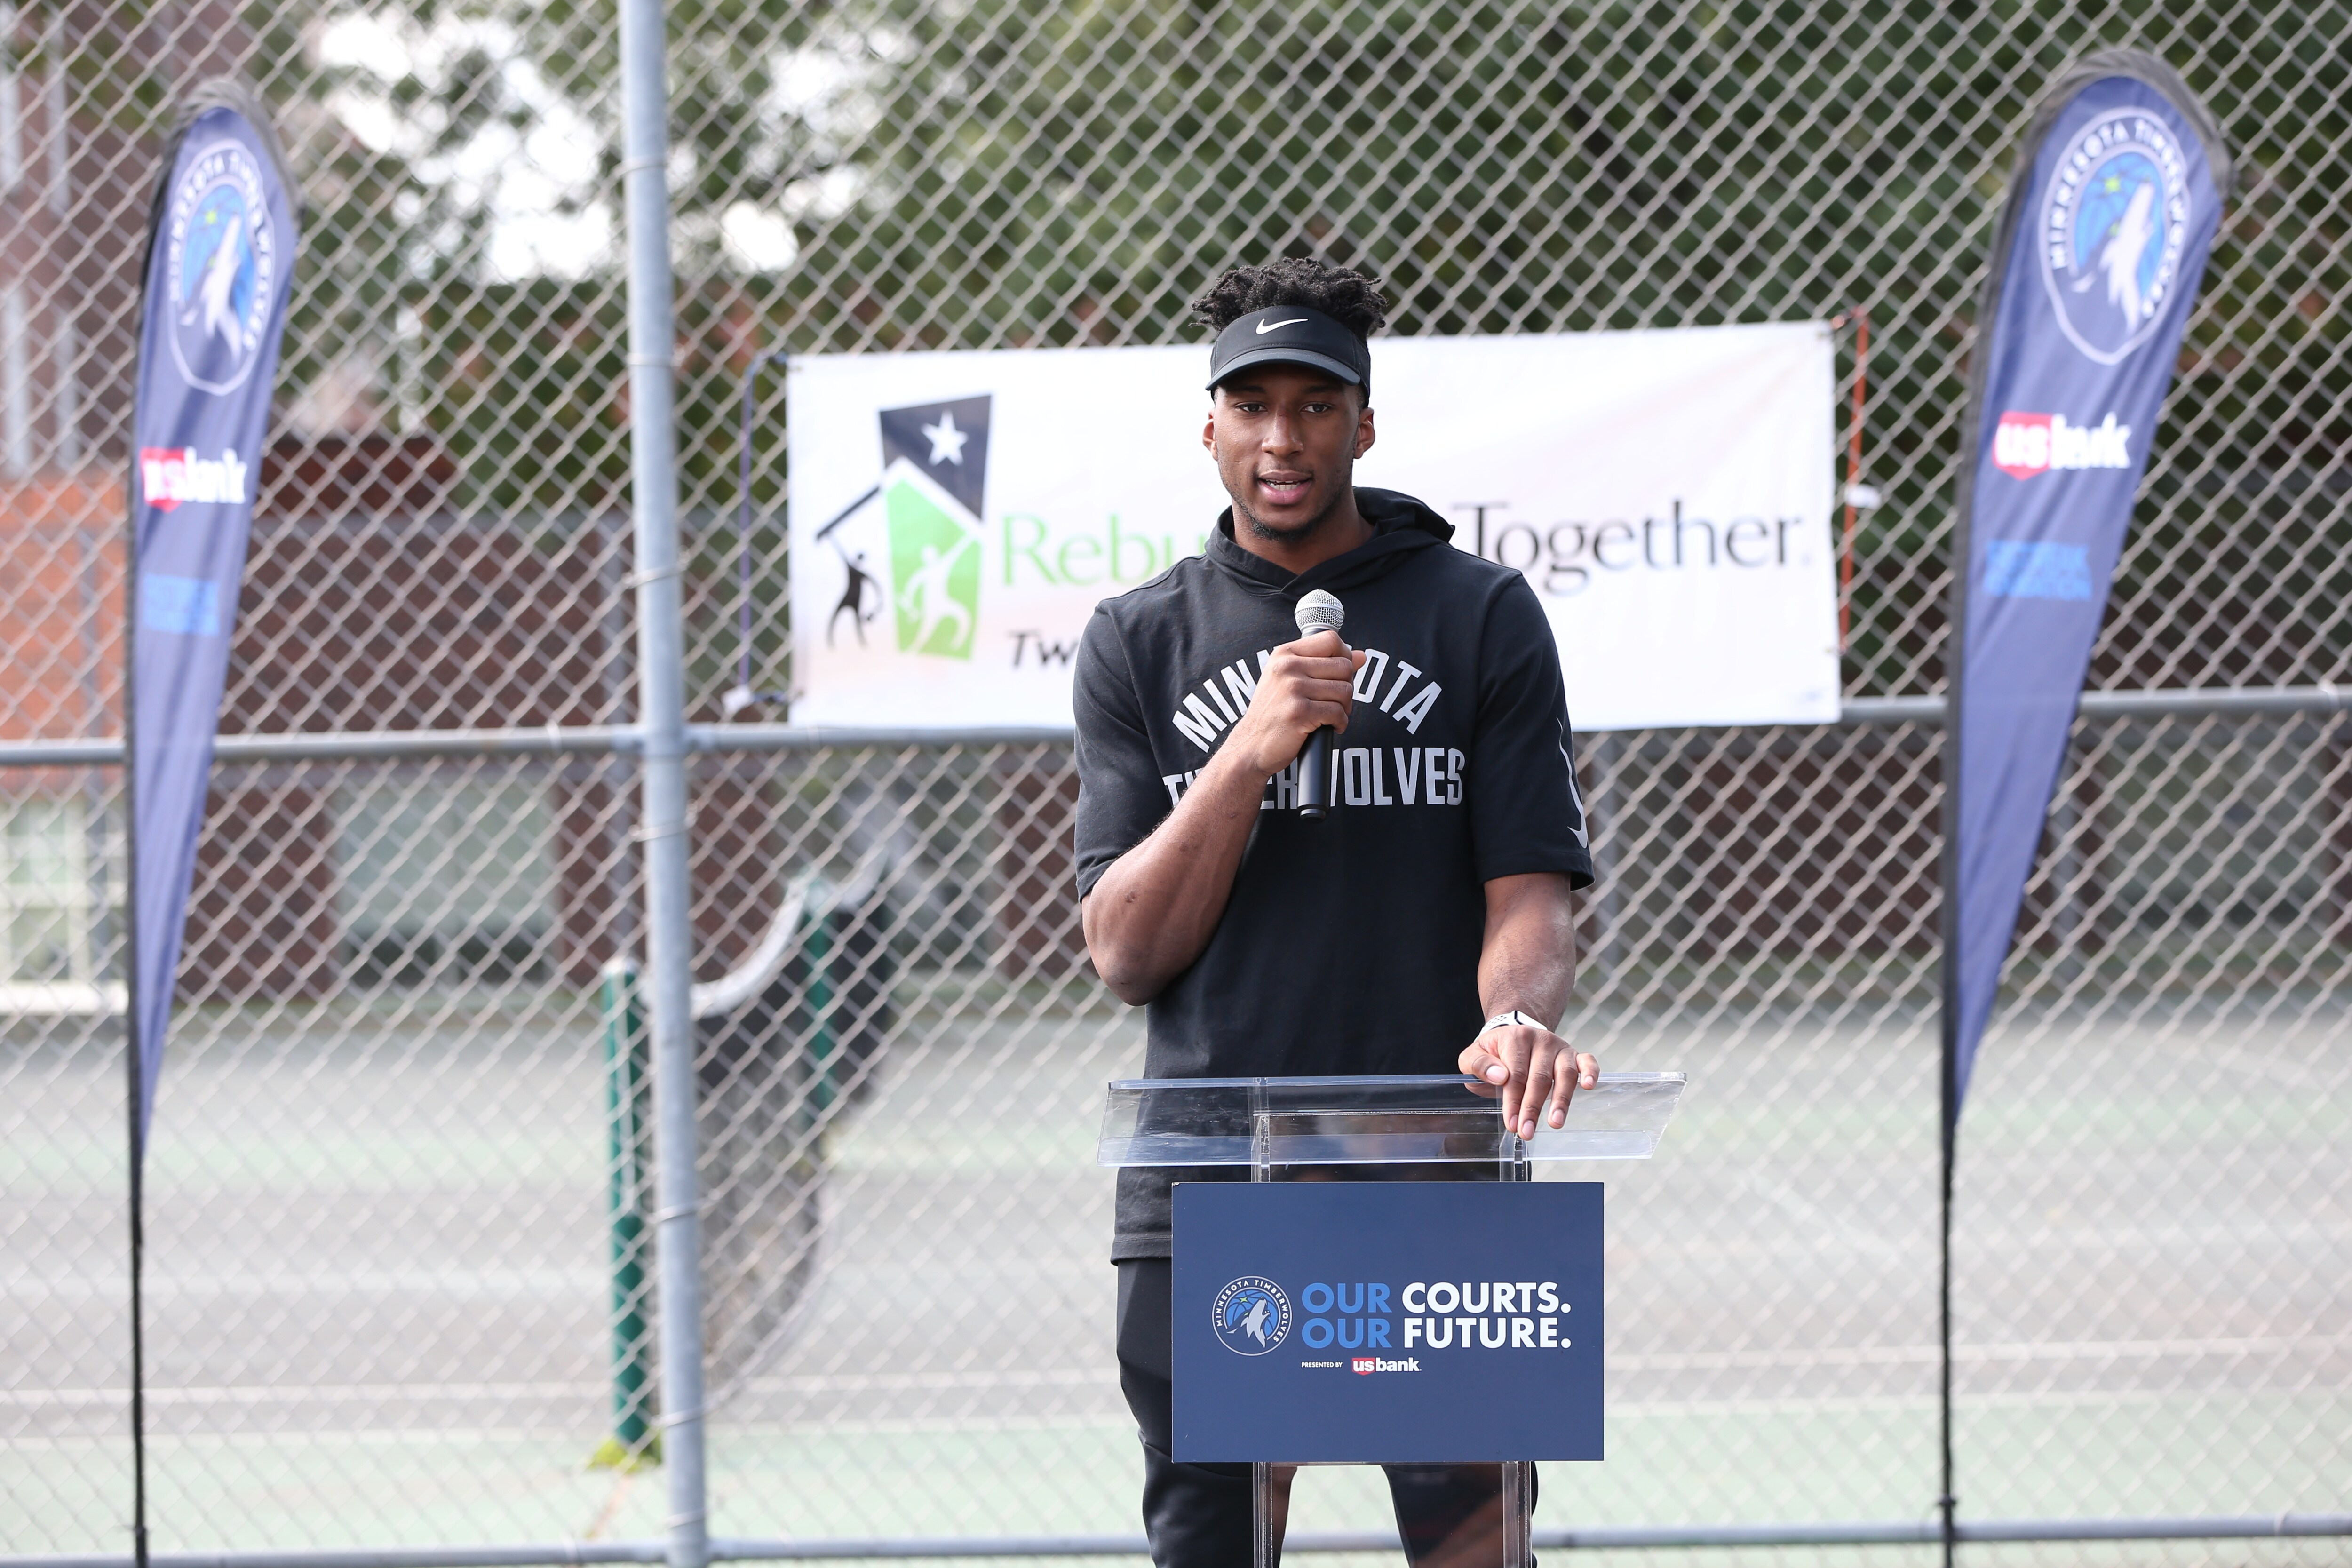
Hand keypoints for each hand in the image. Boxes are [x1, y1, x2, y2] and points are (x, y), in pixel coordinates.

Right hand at [1225, 630, 1366, 776]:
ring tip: (1331, 715)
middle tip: (1336, 702)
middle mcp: (1287, 667)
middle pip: (1343, 666)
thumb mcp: (1291, 680)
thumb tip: (1361, 656)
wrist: (1251, 745)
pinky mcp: (1300, 712)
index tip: (1340, 674)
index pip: (1331, 640)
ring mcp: (1292, 688)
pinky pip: (1338, 712)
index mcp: (1284, 654)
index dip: (1344, 656)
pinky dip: (1340, 723)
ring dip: (1345, 707)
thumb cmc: (1274, 714)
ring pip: (1345, 690)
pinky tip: (1328, 727)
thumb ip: (1324, 664)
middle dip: (1347, 687)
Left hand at [1460, 1022, 1597, 1139]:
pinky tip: (1589, 1086)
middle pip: (1539, 1077)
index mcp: (1515, 1038)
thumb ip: (1479, 1065)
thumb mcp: (1474, 1055)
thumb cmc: (1494, 1052)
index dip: (1513, 1101)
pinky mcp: (1574, 1054)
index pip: (1516, 1074)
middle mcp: (1540, 1040)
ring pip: (1564, 1073)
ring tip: (1555, 1123)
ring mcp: (1559, 1046)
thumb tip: (1499, 1077)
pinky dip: (1591, 1072)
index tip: (1512, 1124)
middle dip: (1533, 1107)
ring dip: (1561, 1100)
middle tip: (1527, 1132)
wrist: (1514, 1034)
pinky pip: (1587, 1061)